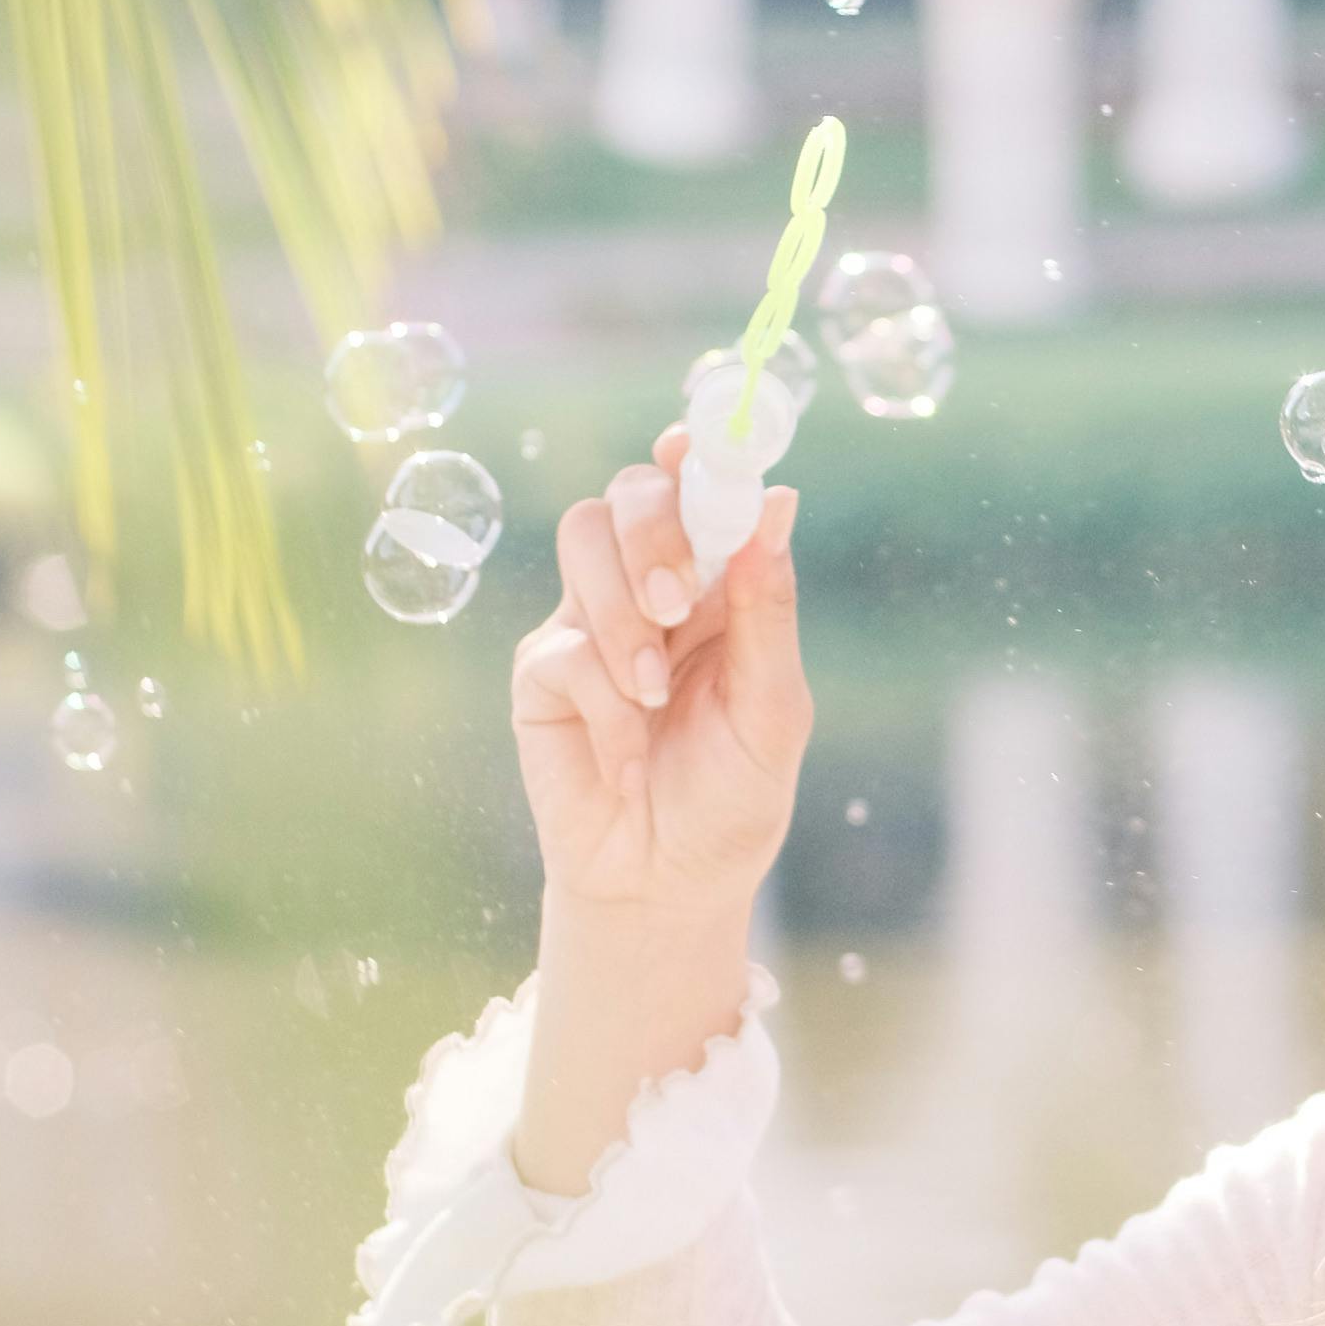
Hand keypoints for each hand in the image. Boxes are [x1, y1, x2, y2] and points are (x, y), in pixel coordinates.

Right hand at [509, 424, 813, 913]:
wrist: (667, 883)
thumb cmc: (731, 797)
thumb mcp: (772, 709)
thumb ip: (769, 610)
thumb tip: (780, 503)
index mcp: (720, 586)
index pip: (699, 492)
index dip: (695, 455)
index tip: (695, 442)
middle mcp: (652, 589)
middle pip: (629, 495)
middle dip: (655, 534)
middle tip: (680, 604)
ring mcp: (591, 622)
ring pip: (583, 538)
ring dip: (624, 611)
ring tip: (653, 694)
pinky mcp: (545, 672)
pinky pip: (563, 645)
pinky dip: (605, 701)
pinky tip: (629, 754)